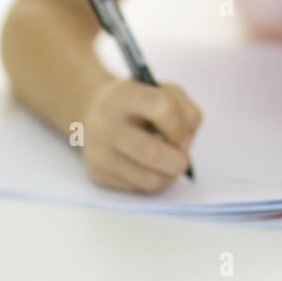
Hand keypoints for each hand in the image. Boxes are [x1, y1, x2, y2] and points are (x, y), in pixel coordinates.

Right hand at [82, 78, 202, 190]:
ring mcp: (99, 153)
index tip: (184, 136)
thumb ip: (185, 111)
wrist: (95, 112)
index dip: (180, 127)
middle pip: (151, 153)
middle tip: (182, 159)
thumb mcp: (164, 91)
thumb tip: (185, 144)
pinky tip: (148, 166)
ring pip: (150, 180)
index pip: (162, 108)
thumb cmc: (138, 103)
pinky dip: (153, 180)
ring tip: (168, 163)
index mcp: (125, 96)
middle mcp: (106, 124)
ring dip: (169, 176)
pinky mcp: (99, 175)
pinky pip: (140, 189)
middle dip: (178, 161)